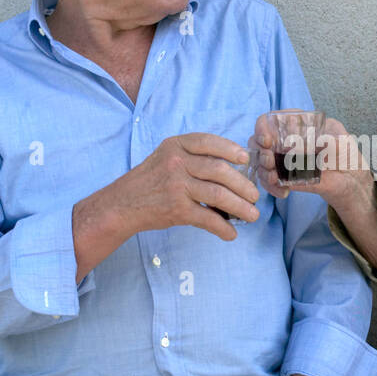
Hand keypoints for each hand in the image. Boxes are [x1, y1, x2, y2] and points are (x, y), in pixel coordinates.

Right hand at [109, 132, 258, 239]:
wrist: (122, 205)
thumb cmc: (150, 180)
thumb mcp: (166, 157)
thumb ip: (192, 156)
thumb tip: (232, 167)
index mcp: (176, 146)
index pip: (208, 142)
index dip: (230, 149)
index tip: (245, 159)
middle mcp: (176, 163)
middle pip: (220, 171)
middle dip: (243, 185)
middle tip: (254, 196)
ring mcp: (177, 186)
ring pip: (219, 196)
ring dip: (241, 208)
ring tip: (252, 215)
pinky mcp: (177, 210)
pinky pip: (208, 218)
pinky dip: (223, 228)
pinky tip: (231, 233)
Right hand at [252, 113, 370, 209]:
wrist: (351, 179)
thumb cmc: (346, 152)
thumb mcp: (339, 140)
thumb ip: (321, 140)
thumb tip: (294, 148)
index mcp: (297, 124)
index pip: (271, 119)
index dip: (263, 127)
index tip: (268, 140)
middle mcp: (285, 140)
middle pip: (258, 140)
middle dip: (260, 151)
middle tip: (270, 161)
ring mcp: (283, 160)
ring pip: (260, 162)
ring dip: (263, 170)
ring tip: (275, 178)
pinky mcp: (285, 177)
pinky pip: (269, 181)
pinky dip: (271, 187)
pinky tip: (284, 192)